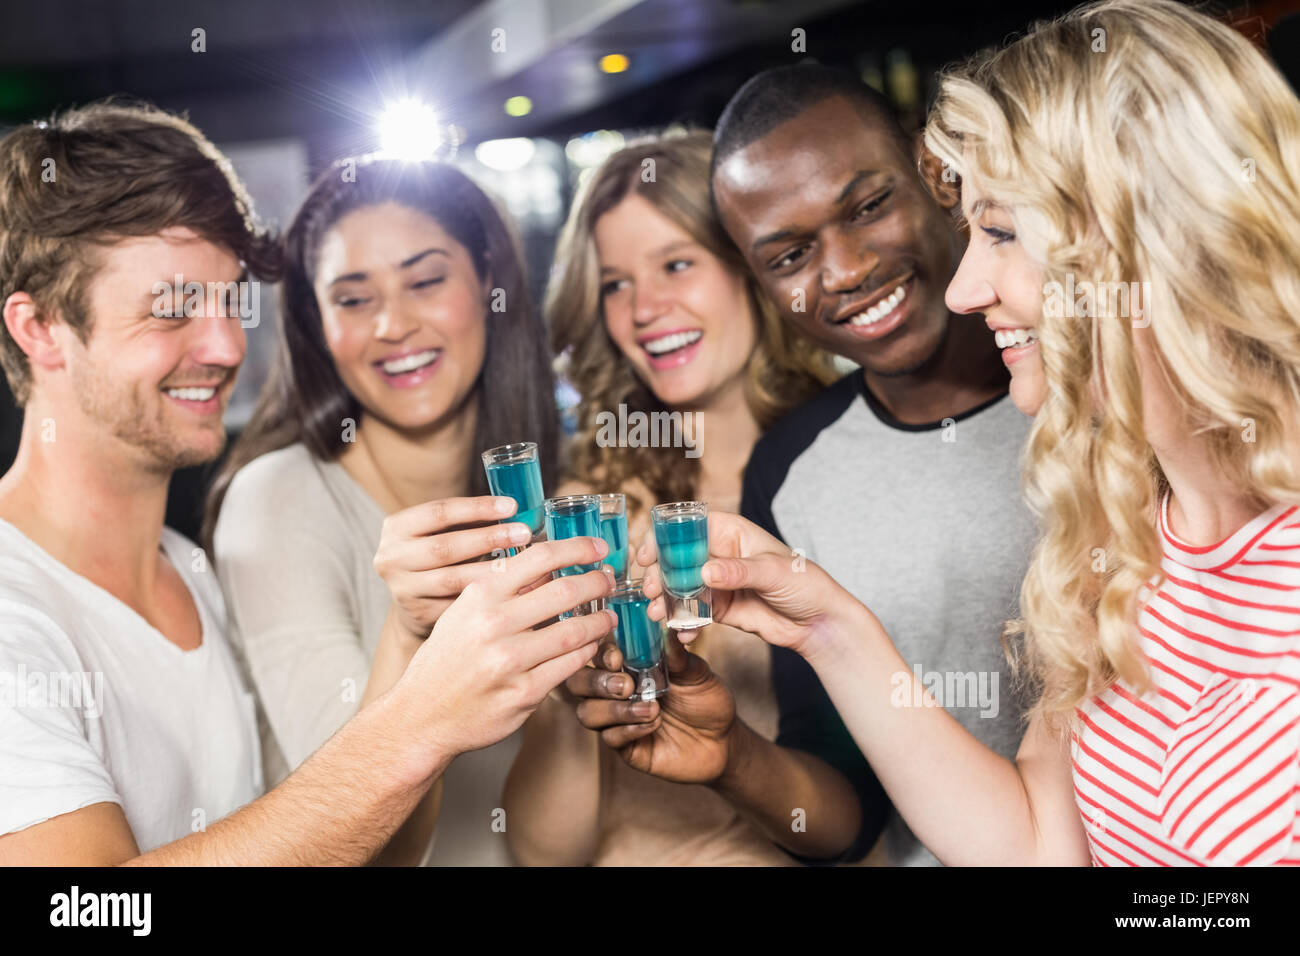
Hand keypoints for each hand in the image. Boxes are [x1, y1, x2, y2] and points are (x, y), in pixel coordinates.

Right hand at [374, 495, 535, 640]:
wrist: (414, 597)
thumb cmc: (438, 553)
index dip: (477, 507)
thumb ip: (469, 520)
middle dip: (488, 538)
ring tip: (524, 562)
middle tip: (523, 533)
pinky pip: (458, 605)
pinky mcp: (419, 614)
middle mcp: (391, 558)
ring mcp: (403, 589)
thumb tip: (517, 511)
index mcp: (396, 527)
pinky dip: (487, 597)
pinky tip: (514, 590)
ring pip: (452, 580)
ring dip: (492, 570)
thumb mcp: (441, 530)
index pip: (439, 512)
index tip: (512, 505)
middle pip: (445, 547)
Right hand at [400, 535, 617, 757]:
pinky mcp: (524, 693)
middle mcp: (494, 623)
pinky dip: (586, 653)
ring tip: (607, 617)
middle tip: (609, 582)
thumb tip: (553, 566)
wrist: (424, 715)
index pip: (540, 557)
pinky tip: (590, 646)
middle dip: (597, 583)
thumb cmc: (448, 658)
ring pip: (574, 632)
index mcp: (480, 595)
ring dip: (599, 621)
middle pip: (565, 591)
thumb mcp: (464, 612)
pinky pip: (569, 666)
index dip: (577, 548)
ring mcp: (510, 661)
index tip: (598, 548)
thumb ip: (504, 589)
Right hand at [565, 631, 736, 783]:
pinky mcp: (625, 747)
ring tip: (651, 708)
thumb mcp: (696, 673)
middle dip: (596, 682)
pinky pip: (610, 738)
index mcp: (628, 665)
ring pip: (588, 713)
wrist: (723, 740)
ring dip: (616, 710)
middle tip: (626, 686)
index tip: (617, 657)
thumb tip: (668, 630)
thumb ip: (678, 655)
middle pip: (578, 683)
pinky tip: (653, 724)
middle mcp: (615, 691)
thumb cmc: (706, 700)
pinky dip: (629, 730)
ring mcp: (617, 720)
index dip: (599, 654)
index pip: (596, 653)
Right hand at [635, 510, 862, 657]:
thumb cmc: (805, 584)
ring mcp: (717, 582)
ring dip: (665, 600)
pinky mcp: (719, 609)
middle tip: (651, 591)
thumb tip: (705, 571)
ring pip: (680, 587)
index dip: (663, 537)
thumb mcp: (773, 572)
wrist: (819, 623)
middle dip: (659, 574)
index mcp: (731, 532)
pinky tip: (684, 634)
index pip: (688, 526)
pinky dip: (683, 623)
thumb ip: (738, 571)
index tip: (648, 555)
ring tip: (658, 615)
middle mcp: (719, 555)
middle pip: (676, 558)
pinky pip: (692, 613)